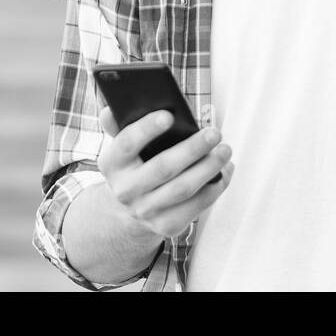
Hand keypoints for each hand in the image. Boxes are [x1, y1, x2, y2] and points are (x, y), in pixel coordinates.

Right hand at [97, 107, 234, 239]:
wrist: (129, 210)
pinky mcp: (166, 225)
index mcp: (112, 163)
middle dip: (192, 149)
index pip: (126, 143)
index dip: (146, 129)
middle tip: (214, 133)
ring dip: (208, 168)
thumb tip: (111, 109)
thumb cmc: (134, 165)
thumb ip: (119, 125)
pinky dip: (215, 188)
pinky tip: (225, 171)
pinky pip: (195, 206)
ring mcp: (145, 211)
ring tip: (225, 150)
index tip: (168, 115)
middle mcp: (126, 190)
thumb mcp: (123, 147)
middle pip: (163, 167)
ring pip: (182, 189)